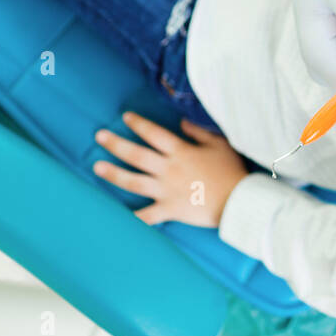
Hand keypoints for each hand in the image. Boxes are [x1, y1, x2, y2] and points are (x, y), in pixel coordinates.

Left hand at [93, 111, 250, 226]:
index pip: (154, 134)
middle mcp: (169, 169)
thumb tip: (181, 122)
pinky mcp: (169, 210)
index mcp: (181, 152)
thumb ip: (199, 132)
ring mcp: (166, 191)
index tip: (125, 117)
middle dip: (116, 144)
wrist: (239, 201)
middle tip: (99, 136)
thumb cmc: (231, 171)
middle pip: (136, 155)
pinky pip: (147, 216)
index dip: (139, 124)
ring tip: (97, 167)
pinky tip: (116, 218)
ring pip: (134, 182)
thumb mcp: (220, 145)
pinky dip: (132, 218)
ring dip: (114, 174)